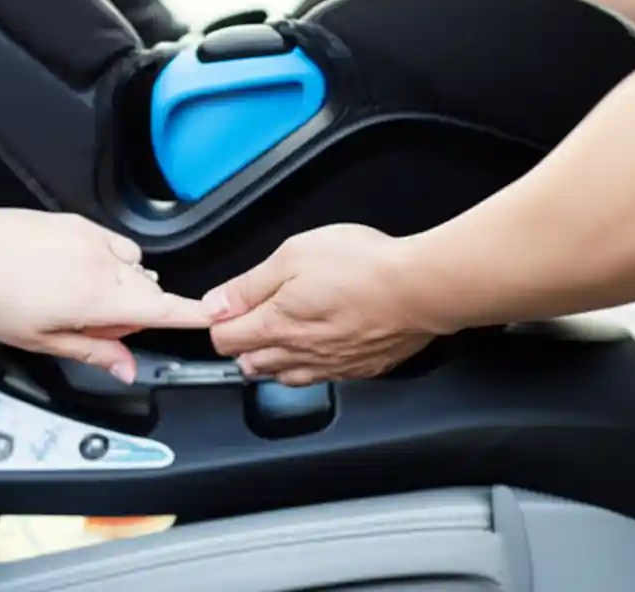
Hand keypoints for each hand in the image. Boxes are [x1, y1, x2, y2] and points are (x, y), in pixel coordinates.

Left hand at [0, 205, 212, 383]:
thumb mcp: (39, 341)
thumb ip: (92, 352)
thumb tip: (124, 367)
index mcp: (97, 297)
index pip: (164, 308)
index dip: (193, 316)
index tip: (213, 320)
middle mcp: (101, 262)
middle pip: (149, 289)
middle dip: (138, 312)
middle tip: (98, 331)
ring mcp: (89, 237)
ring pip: (132, 266)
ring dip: (122, 286)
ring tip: (79, 302)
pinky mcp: (75, 222)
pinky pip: (111, 245)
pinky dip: (106, 263)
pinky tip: (71, 276)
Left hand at [203, 225, 449, 385]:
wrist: (420, 289)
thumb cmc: (363, 267)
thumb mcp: (292, 256)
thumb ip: (248, 285)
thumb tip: (214, 305)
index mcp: (276, 326)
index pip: (224, 339)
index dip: (217, 321)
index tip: (219, 308)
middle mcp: (299, 354)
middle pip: (249, 362)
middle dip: (241, 341)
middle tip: (247, 317)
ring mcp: (330, 365)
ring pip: (282, 376)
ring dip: (271, 359)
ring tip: (277, 335)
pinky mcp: (359, 369)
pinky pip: (320, 378)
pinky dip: (307, 367)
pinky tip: (314, 349)